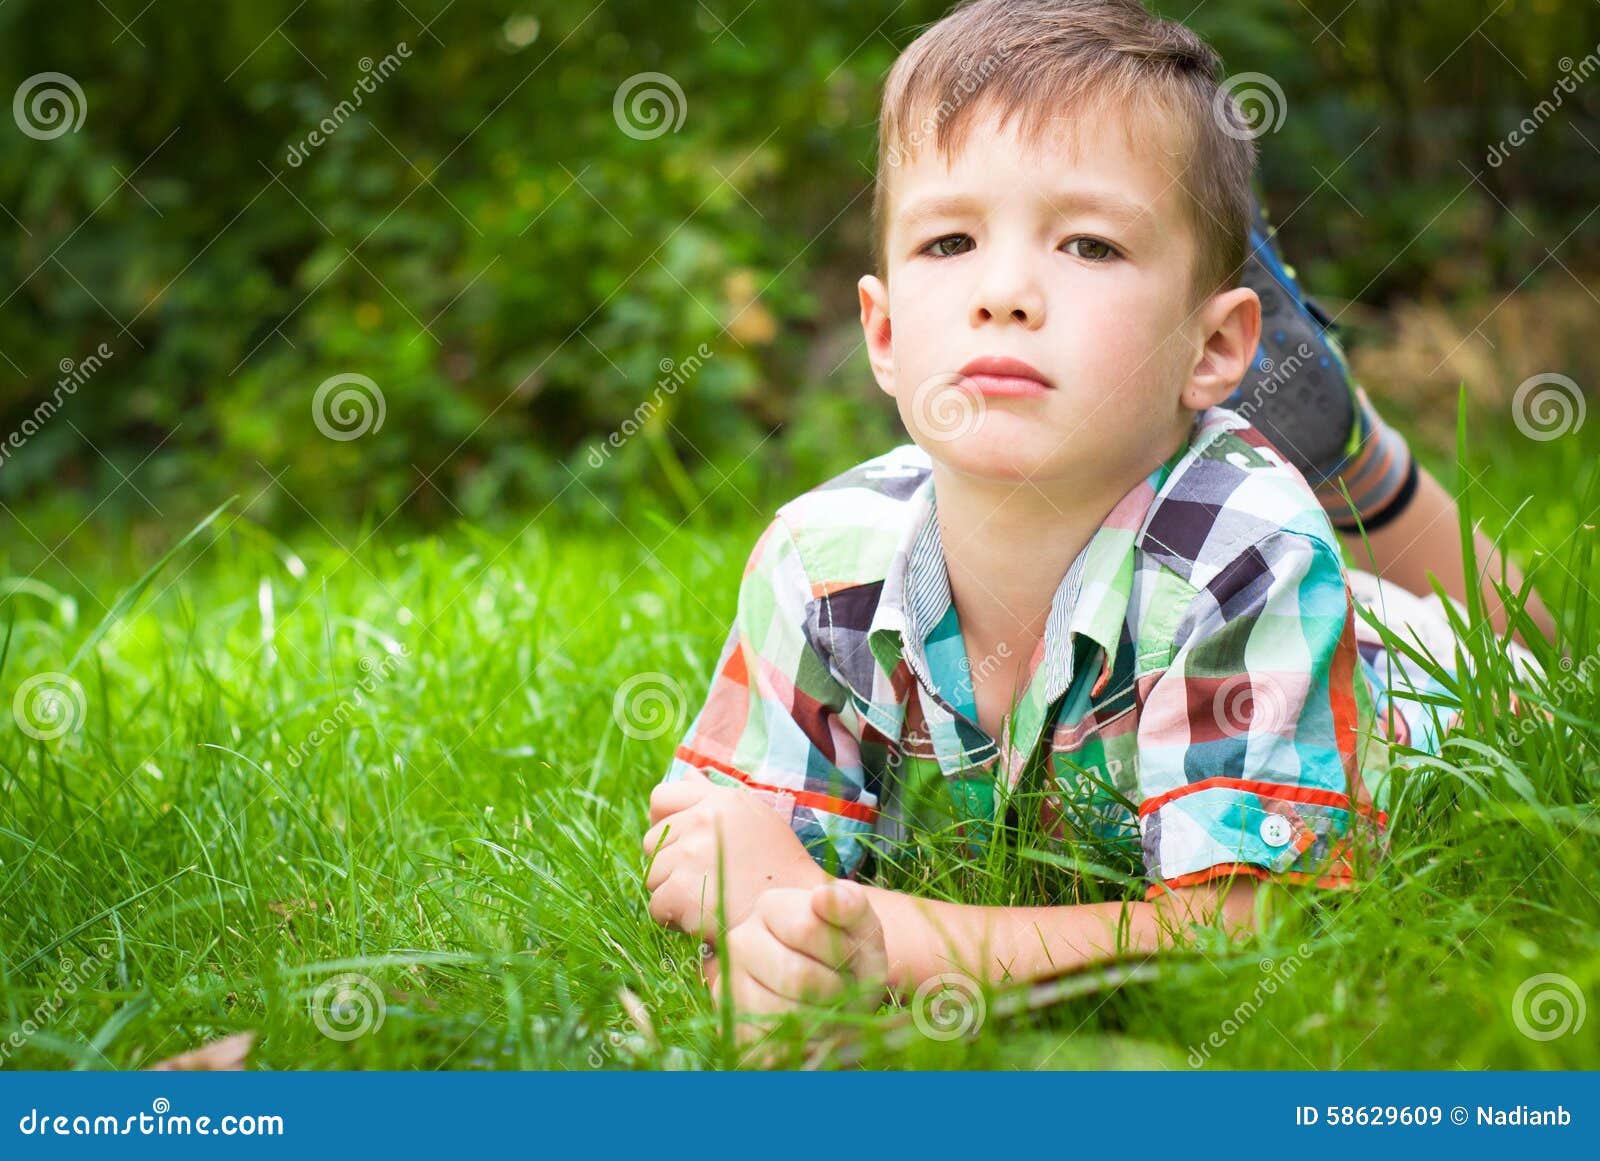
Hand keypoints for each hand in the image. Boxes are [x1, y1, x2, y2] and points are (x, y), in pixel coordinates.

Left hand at [643, 767, 827, 939]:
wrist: (797, 911)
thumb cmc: (778, 865)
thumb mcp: (755, 816)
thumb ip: (715, 795)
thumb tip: (686, 773)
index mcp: (720, 799)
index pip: (661, 798)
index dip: (663, 821)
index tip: (678, 842)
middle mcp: (702, 820)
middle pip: (653, 841)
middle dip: (669, 862)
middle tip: (706, 878)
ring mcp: (690, 854)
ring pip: (652, 875)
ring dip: (672, 891)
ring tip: (710, 896)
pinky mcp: (682, 889)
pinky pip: (657, 905)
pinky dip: (674, 917)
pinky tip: (704, 916)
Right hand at [702, 880, 888, 1065]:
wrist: (836, 1000)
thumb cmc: (850, 959)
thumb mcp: (863, 930)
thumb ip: (852, 905)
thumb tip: (825, 895)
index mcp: (770, 906)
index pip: (806, 928)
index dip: (842, 951)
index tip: (852, 955)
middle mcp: (739, 941)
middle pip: (795, 975)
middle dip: (834, 990)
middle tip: (842, 988)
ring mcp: (729, 985)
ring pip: (782, 1013)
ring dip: (821, 1020)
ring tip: (827, 1008)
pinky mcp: (730, 1026)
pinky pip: (771, 1043)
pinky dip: (803, 1044)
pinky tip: (809, 1028)